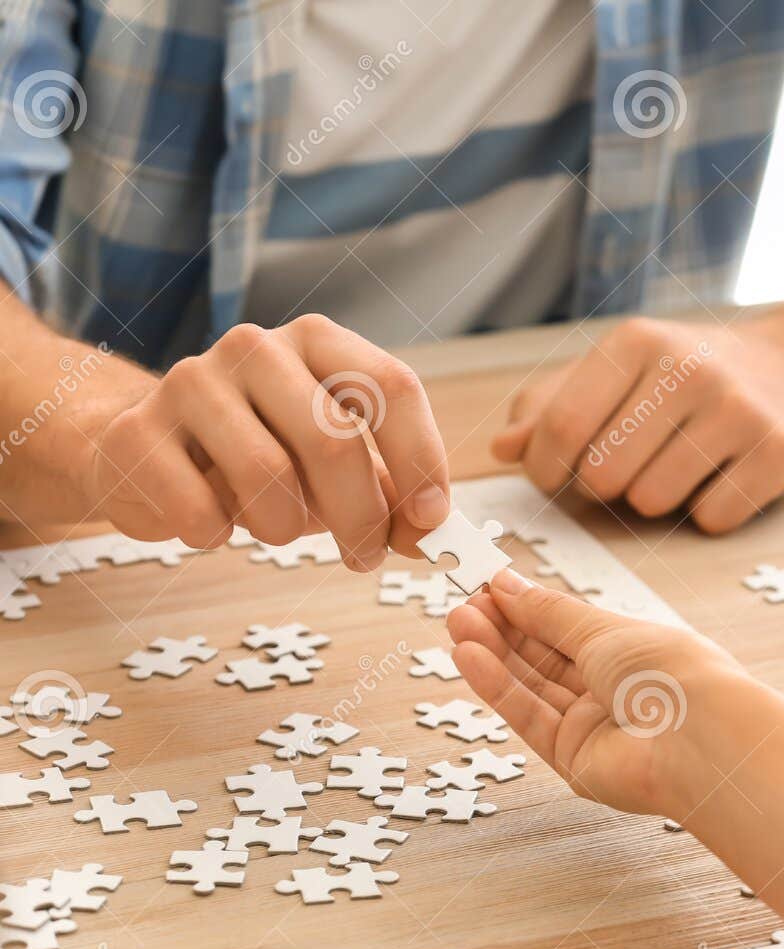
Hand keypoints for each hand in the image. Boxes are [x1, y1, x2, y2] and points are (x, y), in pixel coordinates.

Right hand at [78, 315, 450, 568]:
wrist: (145, 447)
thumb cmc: (261, 452)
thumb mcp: (336, 465)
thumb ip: (390, 493)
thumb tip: (430, 532)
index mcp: (319, 342)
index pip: (393, 387)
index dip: (422, 460)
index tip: (430, 520)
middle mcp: (257, 346)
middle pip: (334, 441)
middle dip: (361, 517)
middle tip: (365, 557)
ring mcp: (191, 381)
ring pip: (268, 475)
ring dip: (286, 527)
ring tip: (276, 529)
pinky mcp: (137, 431)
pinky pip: (199, 508)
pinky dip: (218, 535)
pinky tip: (214, 525)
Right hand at [446, 569, 749, 817]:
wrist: (696, 739)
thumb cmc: (669, 673)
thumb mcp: (602, 628)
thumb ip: (548, 612)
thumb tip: (506, 584)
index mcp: (630, 650)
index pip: (567, 626)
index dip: (525, 607)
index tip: (485, 586)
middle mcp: (612, 688)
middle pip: (544, 656)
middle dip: (502, 629)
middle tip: (461, 604)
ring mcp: (592, 725)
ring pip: (532, 686)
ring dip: (493, 654)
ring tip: (457, 623)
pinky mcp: (573, 759)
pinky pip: (528, 717)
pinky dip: (498, 688)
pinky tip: (469, 658)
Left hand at [490, 318, 783, 533]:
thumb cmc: (679, 378)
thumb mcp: (611, 373)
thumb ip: (549, 409)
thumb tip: (504, 449)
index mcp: (637, 342)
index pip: (563, 426)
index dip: (546, 467)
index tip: (553, 477)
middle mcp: (690, 369)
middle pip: (605, 474)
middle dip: (602, 487)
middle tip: (624, 468)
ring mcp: (740, 411)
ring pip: (654, 503)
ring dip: (652, 501)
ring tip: (672, 469)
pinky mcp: (779, 453)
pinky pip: (711, 519)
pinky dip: (705, 513)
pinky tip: (717, 478)